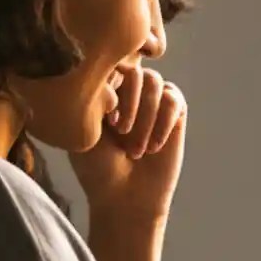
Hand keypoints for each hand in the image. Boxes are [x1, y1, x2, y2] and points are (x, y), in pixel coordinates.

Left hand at [70, 66, 187, 221]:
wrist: (124, 197)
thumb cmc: (97, 167)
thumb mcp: (86, 129)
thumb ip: (98, 94)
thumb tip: (116, 68)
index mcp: (101, 90)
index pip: (109, 64)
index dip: (110, 87)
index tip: (105, 120)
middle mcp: (127, 91)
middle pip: (134, 69)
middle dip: (129, 102)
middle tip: (120, 132)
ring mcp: (152, 101)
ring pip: (154, 82)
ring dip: (146, 115)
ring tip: (137, 147)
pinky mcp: (175, 115)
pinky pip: (174, 100)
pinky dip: (163, 122)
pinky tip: (155, 147)